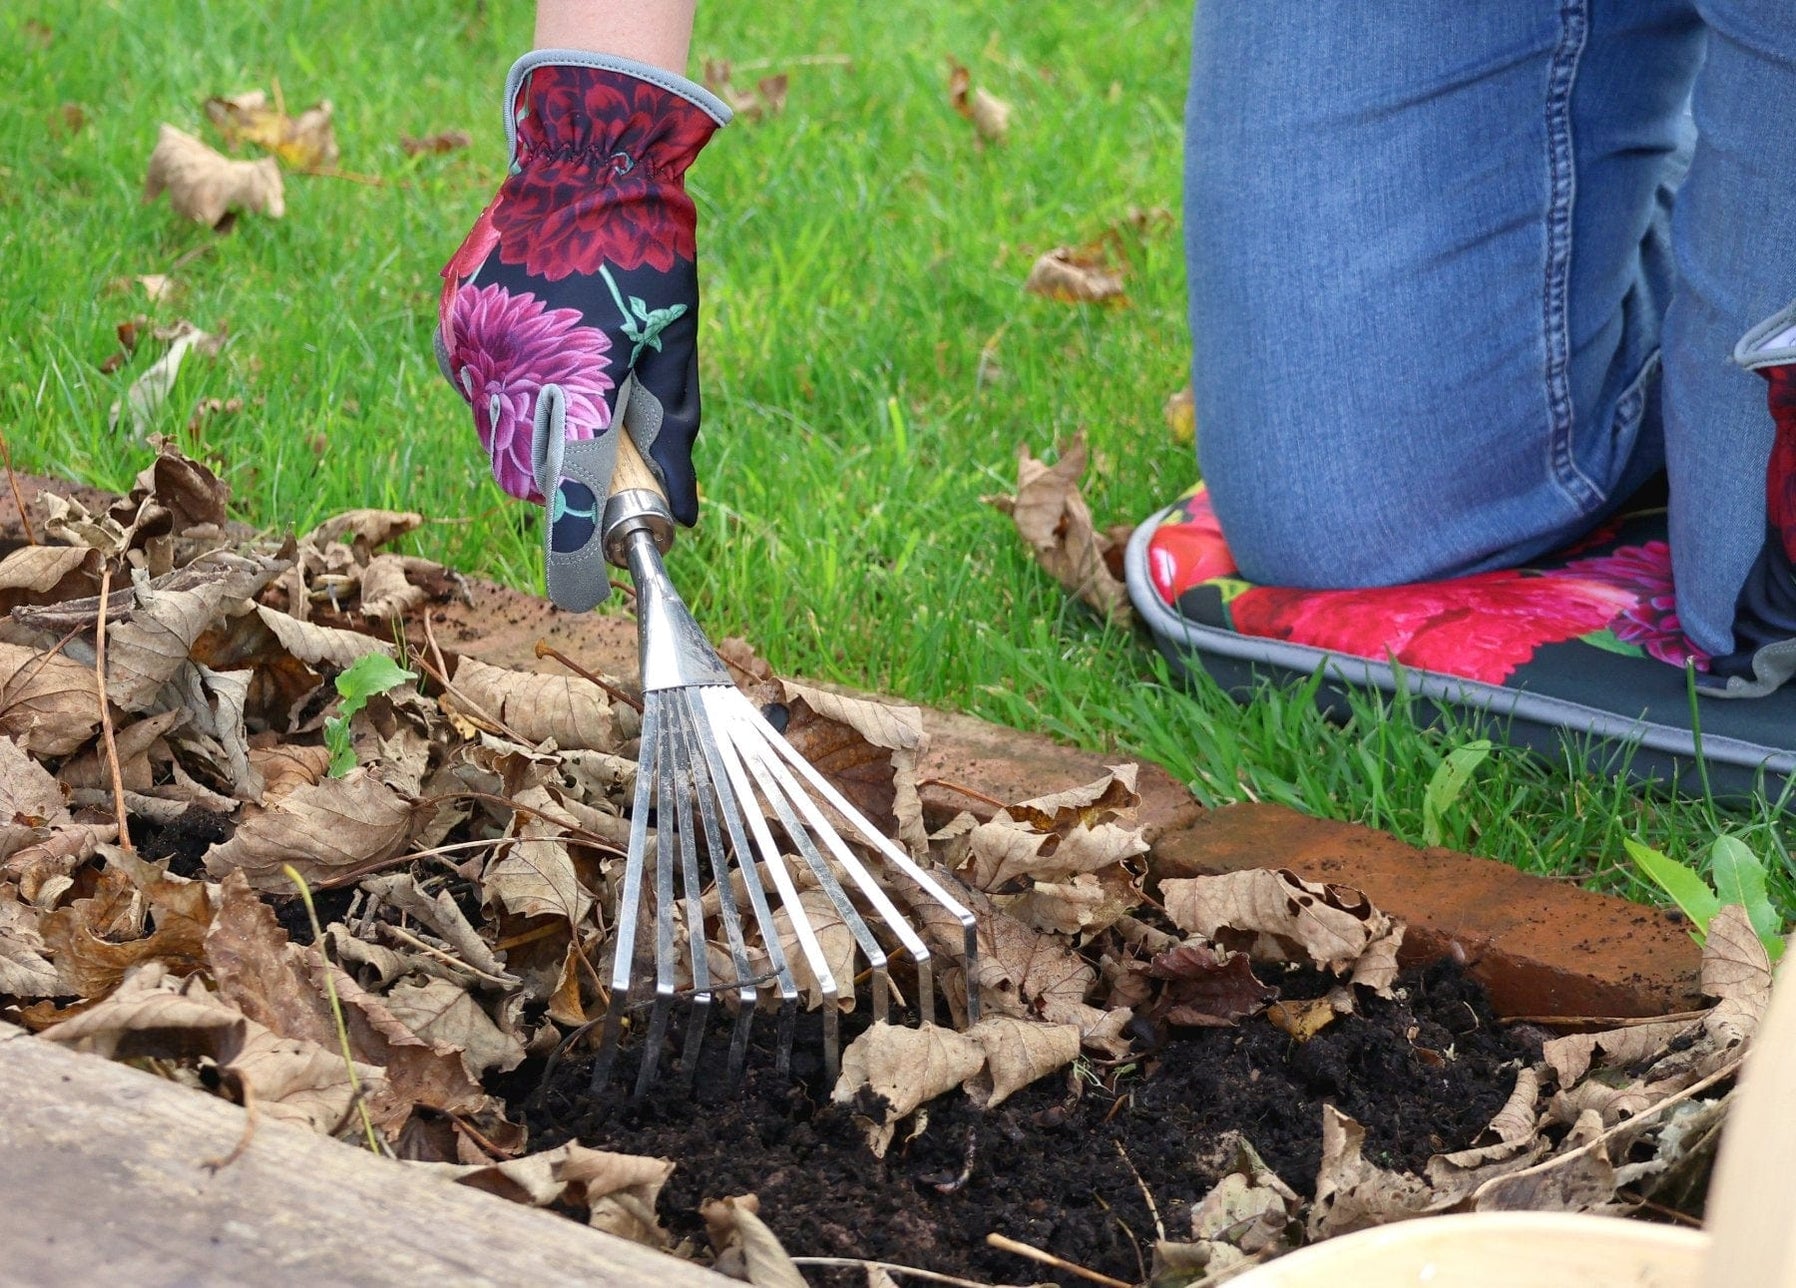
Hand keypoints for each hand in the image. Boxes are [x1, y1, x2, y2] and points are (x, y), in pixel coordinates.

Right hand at [437, 50, 728, 609]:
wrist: (588, 159)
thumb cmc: (649, 259)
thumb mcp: (676, 353)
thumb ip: (673, 440)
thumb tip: (680, 514)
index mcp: (575, 384)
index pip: (565, 500)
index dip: (575, 554)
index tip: (588, 584)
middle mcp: (510, 371)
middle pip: (523, 477)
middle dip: (557, 487)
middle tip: (595, 463)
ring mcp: (472, 345)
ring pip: (492, 435)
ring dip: (528, 438)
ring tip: (571, 388)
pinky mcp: (452, 322)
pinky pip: (472, 387)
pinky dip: (503, 392)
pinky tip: (541, 351)